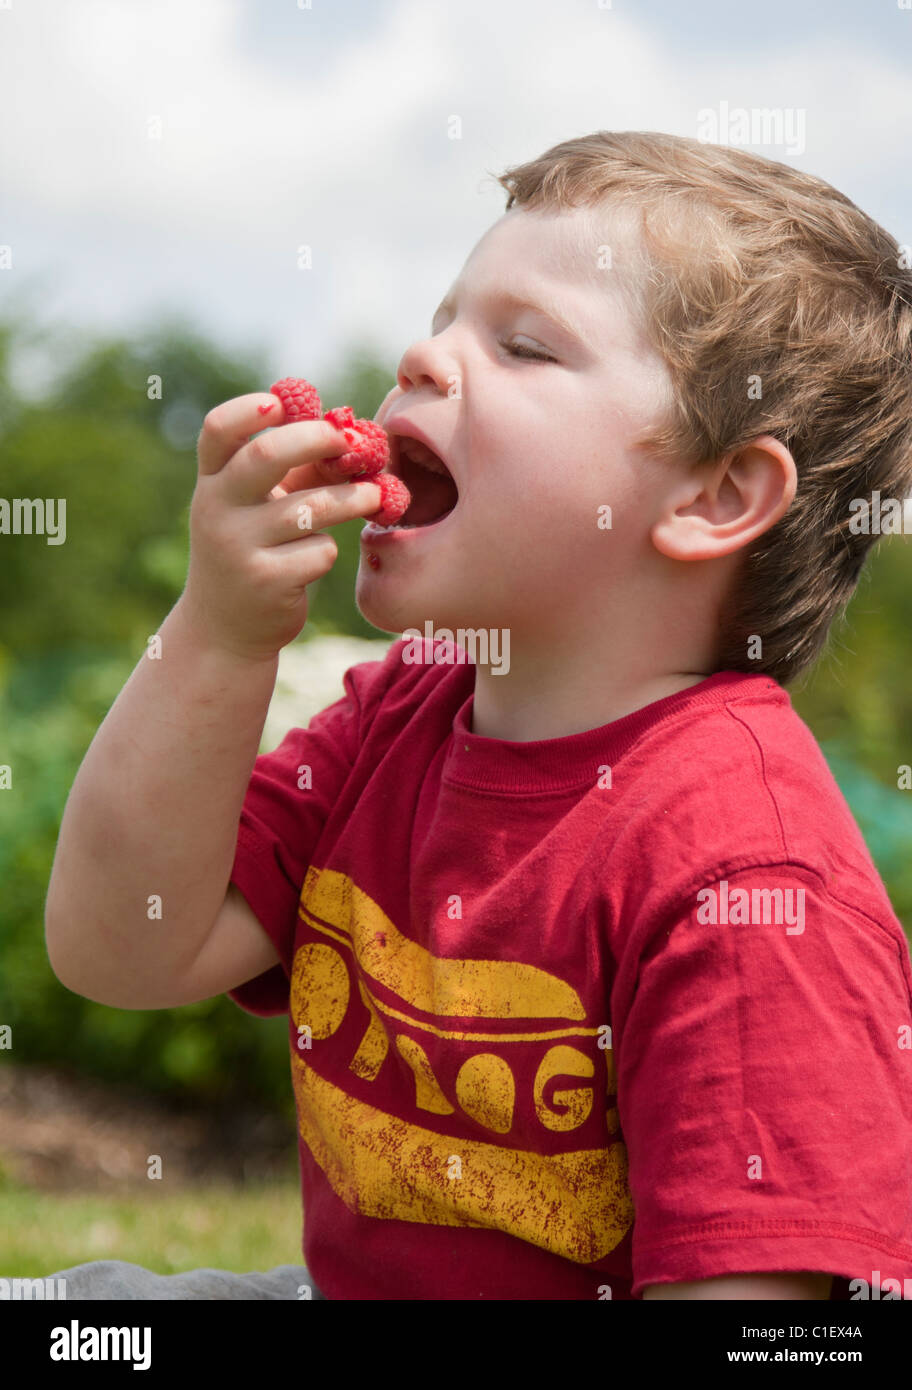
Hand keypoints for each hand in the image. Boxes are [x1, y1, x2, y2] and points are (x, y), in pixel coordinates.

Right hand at [181, 390, 381, 662]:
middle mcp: (216, 509)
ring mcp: (237, 547)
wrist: (226, 628)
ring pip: (309, 507)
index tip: (282, 403)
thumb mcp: (262, 507)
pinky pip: (318, 551)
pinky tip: (314, 561)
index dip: (248, 410)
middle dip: (317, 440)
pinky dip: (328, 551)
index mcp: (212, 481)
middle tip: (353, 441)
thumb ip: (296, 470)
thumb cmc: (256, 549)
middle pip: (265, 456)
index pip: (218, 430)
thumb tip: (353, 433)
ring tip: (375, 496)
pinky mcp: (265, 581)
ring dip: (352, 499)